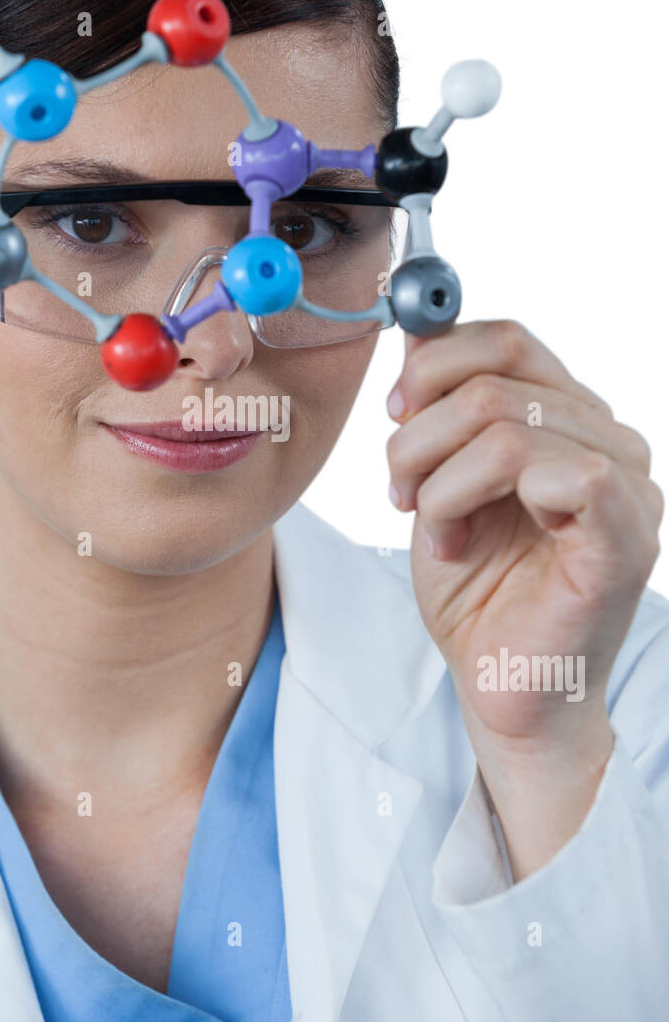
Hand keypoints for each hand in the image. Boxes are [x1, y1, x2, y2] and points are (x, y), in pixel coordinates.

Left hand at [386, 320, 663, 876]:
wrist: (499, 688)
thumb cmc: (478, 591)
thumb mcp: (439, 480)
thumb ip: (439, 409)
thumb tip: (415, 333)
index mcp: (574, 419)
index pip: (509, 340)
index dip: (435, 362)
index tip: (392, 412)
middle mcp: (612, 442)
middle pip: (498, 375)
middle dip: (420, 431)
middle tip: (399, 488)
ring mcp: (629, 488)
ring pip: (505, 423)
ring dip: (436, 477)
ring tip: (433, 529)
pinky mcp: (625, 537)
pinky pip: (553, 469)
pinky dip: (471, 500)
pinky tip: (459, 543)